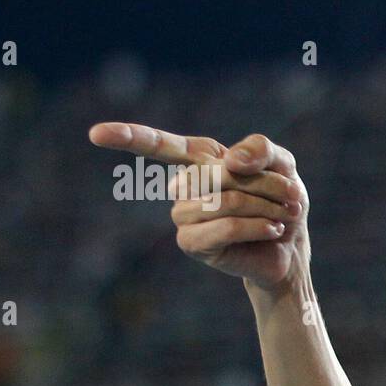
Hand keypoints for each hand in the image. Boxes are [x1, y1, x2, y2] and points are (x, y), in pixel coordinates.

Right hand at [87, 123, 309, 291]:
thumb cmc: (282, 204)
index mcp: (200, 161)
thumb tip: (231, 159)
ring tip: (282, 216)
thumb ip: (261, 149)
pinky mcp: (192, 244)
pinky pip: (225, 226)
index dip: (128, 137)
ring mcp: (183, 217)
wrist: (290, 250)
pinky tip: (273, 230)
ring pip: (222, 201)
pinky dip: (256, 226)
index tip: (95, 134)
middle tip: (289, 196)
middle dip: (264, 183)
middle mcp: (184, 187)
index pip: (159, 144)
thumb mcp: (283, 166)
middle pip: (218, 174)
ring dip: (263, 206)